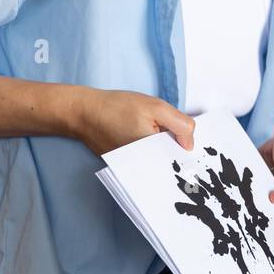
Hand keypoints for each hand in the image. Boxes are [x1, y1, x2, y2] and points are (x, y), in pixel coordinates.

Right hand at [72, 87, 195, 155]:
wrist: (83, 112)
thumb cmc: (117, 107)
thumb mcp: (157, 108)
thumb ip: (180, 125)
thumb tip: (190, 144)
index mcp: (153, 154)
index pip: (181, 157)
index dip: (186, 145)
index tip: (186, 137)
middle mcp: (143, 166)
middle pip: (171, 160)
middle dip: (174, 147)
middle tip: (162, 129)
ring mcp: (133, 167)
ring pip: (159, 158)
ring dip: (162, 147)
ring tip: (147, 130)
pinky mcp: (126, 164)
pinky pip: (146, 158)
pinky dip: (150, 148)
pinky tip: (144, 135)